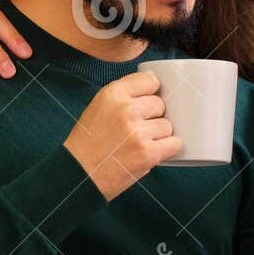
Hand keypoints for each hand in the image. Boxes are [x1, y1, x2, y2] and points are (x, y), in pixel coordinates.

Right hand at [62, 70, 183, 200]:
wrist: (79, 174)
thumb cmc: (88, 142)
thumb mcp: (100, 106)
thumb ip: (124, 95)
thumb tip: (155, 87)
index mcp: (113, 94)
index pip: (150, 80)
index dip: (150, 93)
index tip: (145, 103)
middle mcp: (126, 109)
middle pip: (160, 103)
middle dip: (153, 116)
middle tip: (137, 129)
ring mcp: (138, 132)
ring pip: (167, 125)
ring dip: (159, 135)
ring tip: (140, 144)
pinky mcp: (147, 153)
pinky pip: (174, 144)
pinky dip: (168, 149)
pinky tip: (153, 152)